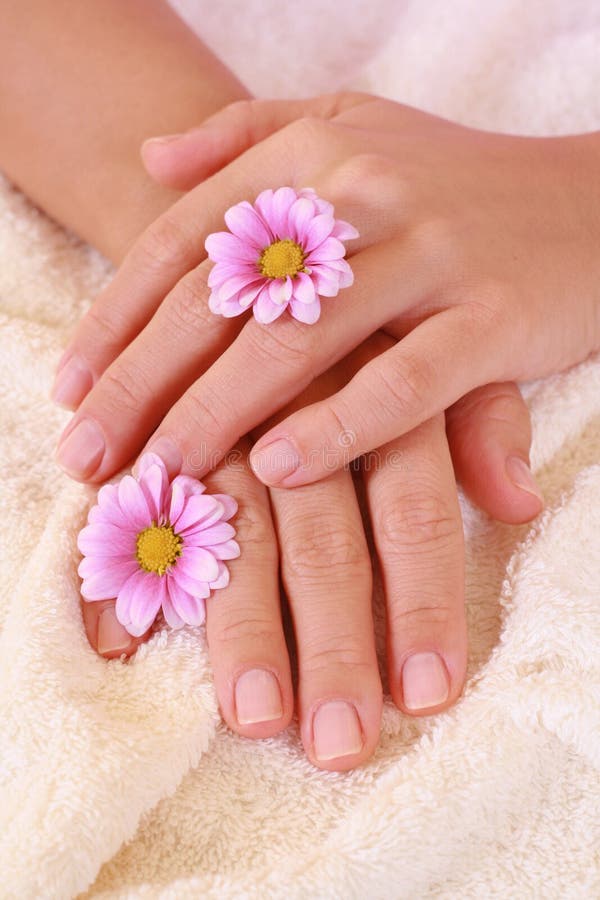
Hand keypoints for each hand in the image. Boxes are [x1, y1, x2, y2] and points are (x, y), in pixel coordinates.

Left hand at [52, 94, 598, 488]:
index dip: (119, 320)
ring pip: (301, 341)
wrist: (592, 199)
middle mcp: (363, 194)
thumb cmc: (457, 179)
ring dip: (220, 413)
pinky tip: (280, 469)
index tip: (71, 390)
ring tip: (164, 473)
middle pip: (224, 298)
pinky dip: (339, 424)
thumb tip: (151, 162)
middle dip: (143, 382)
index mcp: (314, 153)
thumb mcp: (351, 127)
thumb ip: (247, 138)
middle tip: (89, 455)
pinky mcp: (493, 314)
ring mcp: (431, 253)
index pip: (186, 241)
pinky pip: (404, 379)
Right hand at [82, 334, 538, 770]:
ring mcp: (219, 412)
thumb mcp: (435, 341)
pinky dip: (122, 565)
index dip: (422, 601)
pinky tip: (116, 640)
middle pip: (321, 537)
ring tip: (248, 717)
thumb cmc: (359, 301)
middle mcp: (300, 404)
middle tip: (337, 744)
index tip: (428, 694)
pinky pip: (133, 493)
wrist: (252, 220)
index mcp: (381, 381)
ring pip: (230, 529)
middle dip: (331, 642)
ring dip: (239, 628)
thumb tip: (521, 502)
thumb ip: (479, 420)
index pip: (412, 506)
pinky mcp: (153, 421)